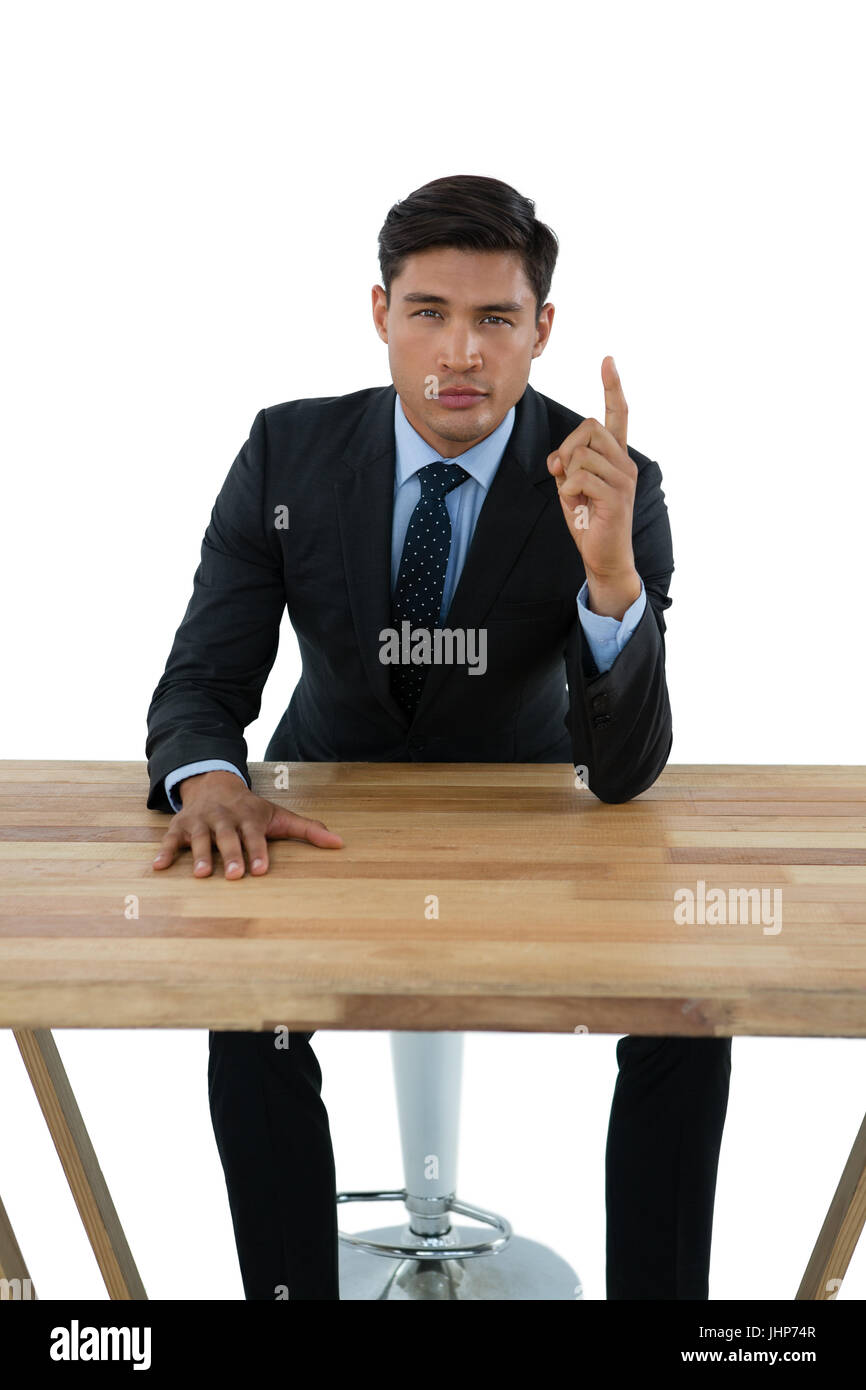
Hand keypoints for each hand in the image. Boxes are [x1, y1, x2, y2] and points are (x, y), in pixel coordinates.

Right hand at [151, 770, 343, 877]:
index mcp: (249, 816)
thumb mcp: (279, 816)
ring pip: (201, 839)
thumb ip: (308, 830)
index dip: (258, 852)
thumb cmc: (252, 809)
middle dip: (232, 855)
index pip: (255, 836)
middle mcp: (225, 817)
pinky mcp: (180, 826)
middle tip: (234, 877)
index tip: (261, 871)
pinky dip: (165, 852)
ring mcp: (201, 821)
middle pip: (228, 838)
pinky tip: (159, 868)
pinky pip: (171, 839)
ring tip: (202, 875)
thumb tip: (340, 843)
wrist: (215, 784)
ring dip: (201, 855)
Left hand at [546, 355, 638, 584]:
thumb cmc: (588, 520)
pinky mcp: (617, 495)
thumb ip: (566, 463)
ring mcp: (624, 477)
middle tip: (562, 473)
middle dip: (567, 447)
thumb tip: (559, 457)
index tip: (607, 360)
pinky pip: (581, 477)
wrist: (604, 556)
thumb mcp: (571, 485)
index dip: (612, 387)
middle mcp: (625, 461)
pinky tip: (576, 504)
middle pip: (589, 427)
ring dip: (567, 473)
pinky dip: (568, 490)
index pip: (617, 414)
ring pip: (582, 452)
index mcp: (615, 456)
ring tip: (574, 495)